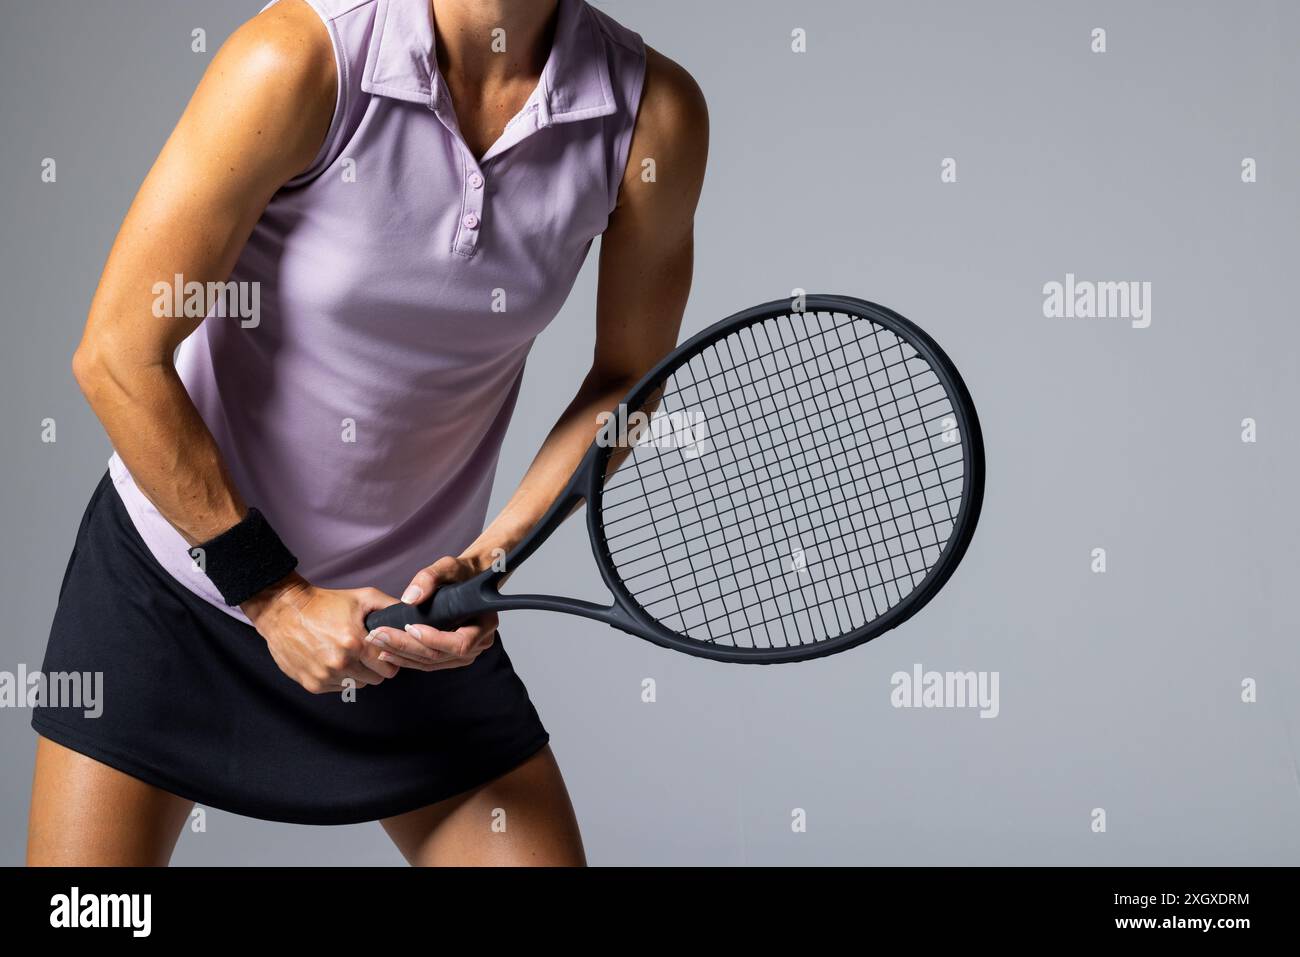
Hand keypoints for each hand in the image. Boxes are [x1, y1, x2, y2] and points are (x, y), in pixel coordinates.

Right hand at [242, 573, 401, 693]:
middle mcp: (340, 663)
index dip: (390, 658)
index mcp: (355, 643)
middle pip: (376, 679)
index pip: (389, 666)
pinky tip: (332, 659)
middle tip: (367, 652)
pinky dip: (339, 677)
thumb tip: (413, 614)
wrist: (284, 611)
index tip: (384, 651)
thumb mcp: (362, 597)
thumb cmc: (325, 603)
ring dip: (357, 673)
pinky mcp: (312, 684)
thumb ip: (390, 606)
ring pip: (357, 686)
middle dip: (375, 667)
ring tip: (348, 654)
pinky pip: (338, 688)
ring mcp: (325, 676)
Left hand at [365, 556, 496, 671]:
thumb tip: (410, 598)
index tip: (409, 627)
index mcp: (484, 624)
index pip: (460, 643)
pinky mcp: (450, 657)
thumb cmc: (461, 573)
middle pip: (439, 655)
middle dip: (405, 646)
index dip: (434, 639)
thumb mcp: (448, 567)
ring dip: (401, 654)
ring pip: (430, 662)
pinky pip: (427, 663)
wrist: (466, 580)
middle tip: (378, 635)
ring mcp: (465, 654)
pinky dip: (406, 658)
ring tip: (376, 642)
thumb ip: (429, 578)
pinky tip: (386, 651)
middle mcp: (478, 644)